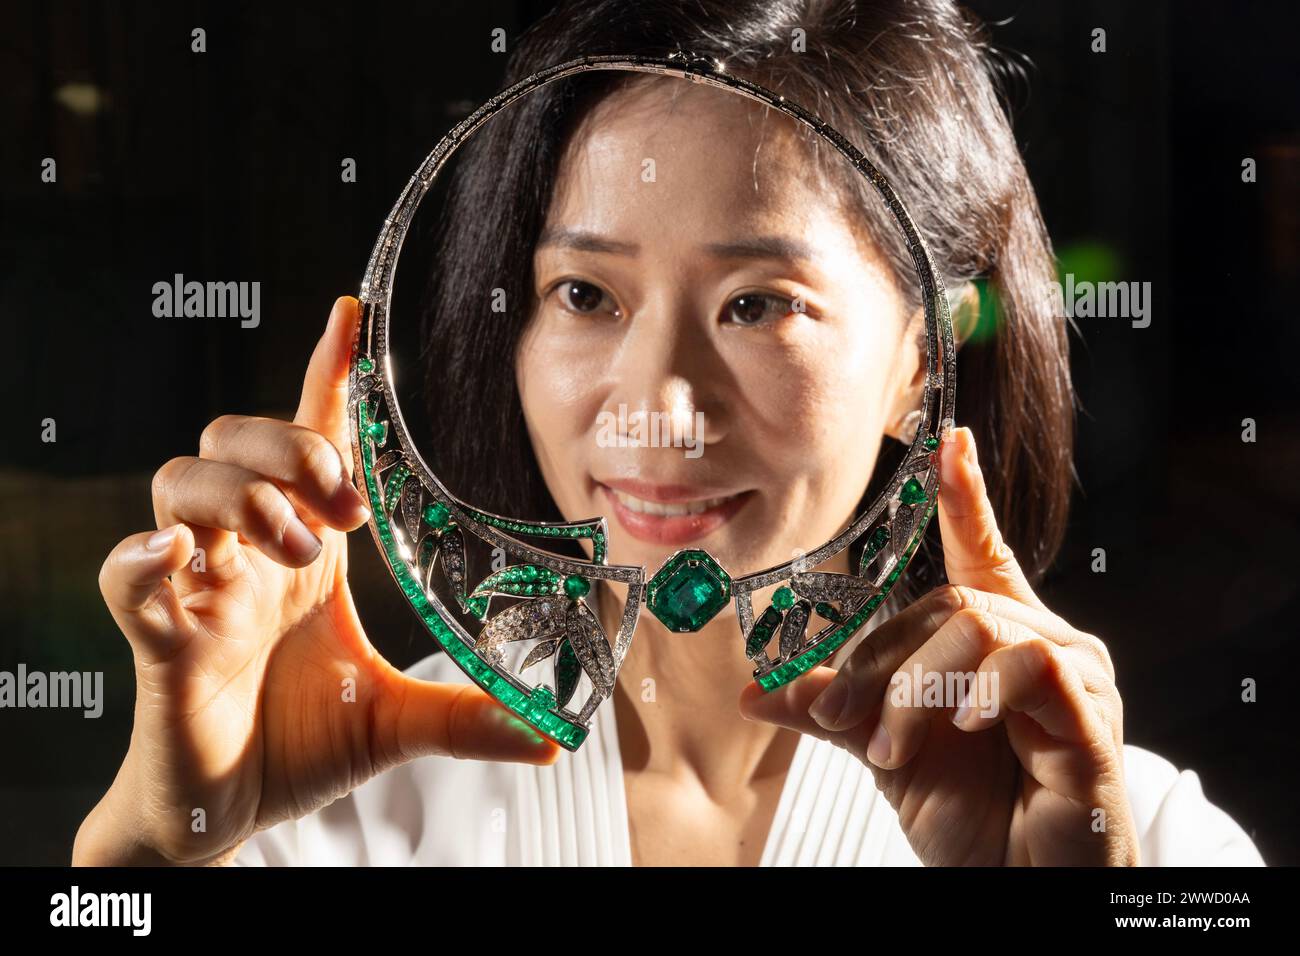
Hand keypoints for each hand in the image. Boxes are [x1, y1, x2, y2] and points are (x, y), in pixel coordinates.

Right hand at [76, 296, 557, 865]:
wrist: (226, 813)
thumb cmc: (299, 747)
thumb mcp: (394, 722)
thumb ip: (467, 719)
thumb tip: (553, 741)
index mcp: (307, 554)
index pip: (310, 439)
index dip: (326, 374)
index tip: (352, 313)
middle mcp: (246, 556)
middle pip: (237, 436)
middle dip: (291, 445)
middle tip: (345, 504)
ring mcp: (198, 592)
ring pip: (181, 481)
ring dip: (245, 496)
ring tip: (300, 549)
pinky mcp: (160, 641)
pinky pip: (126, 576)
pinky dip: (145, 559)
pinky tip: (179, 562)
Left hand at [739, 427, 1136, 865]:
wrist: (1016, 884)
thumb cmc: (968, 813)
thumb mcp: (884, 750)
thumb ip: (833, 707)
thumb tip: (756, 689)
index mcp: (992, 641)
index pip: (981, 551)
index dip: (965, 496)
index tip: (951, 438)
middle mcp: (1040, 644)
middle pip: (949, 605)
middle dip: (878, 662)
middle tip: (837, 719)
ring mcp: (1074, 677)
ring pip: (978, 629)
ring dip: (914, 689)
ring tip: (887, 747)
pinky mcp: (1093, 716)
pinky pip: (1035, 667)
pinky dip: (986, 688)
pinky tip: (967, 722)